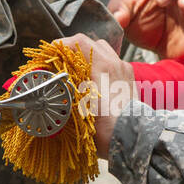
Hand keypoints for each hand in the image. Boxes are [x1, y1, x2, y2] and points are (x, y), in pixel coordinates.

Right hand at [57, 33, 134, 158]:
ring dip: (88, 56)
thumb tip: (50, 86)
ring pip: (104, 52)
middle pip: (91, 44)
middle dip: (73, 50)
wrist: (133, 140)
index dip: (60, 46)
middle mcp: (116, 64)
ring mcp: (125, 71)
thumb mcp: (77, 111)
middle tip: (60, 62)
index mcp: (103, 67)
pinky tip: (92, 80)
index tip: (50, 55)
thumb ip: (63, 93)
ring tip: (76, 70)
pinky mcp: (129, 80)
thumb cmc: (106, 129)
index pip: (79, 42)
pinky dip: (100, 66)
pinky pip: (113, 63)